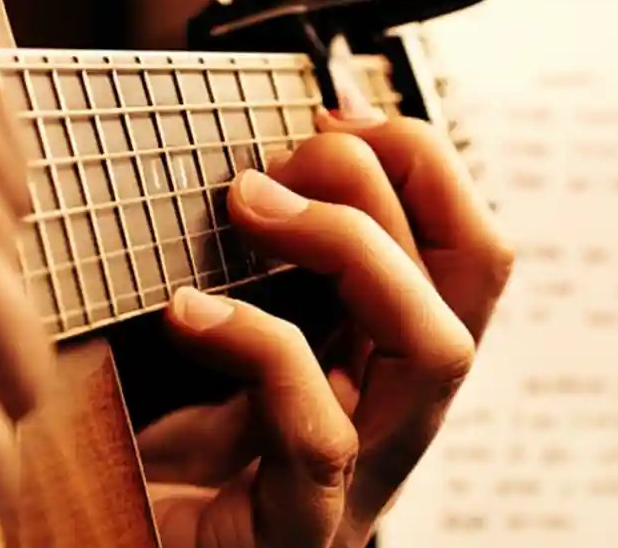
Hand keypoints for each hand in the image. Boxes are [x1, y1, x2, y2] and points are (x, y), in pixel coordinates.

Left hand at [137, 85, 513, 546]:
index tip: (332, 112)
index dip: (418, 162)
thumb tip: (236, 168)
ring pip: (436, 348)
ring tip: (253, 203)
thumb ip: (236, 278)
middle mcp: (388, 418)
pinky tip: (186, 313)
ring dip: (351, 245)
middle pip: (478, 276)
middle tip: (301, 147)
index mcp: (374, 368)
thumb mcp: (199, 353)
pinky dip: (261, 347)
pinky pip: (322, 434)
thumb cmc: (138, 474)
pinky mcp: (301, 535)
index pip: (458, 249)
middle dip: (406, 175)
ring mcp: (358, 484)